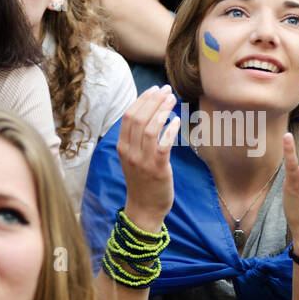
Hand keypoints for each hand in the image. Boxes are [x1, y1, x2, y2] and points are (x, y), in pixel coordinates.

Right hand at [118, 85, 179, 231]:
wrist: (144, 209)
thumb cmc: (141, 182)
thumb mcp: (132, 159)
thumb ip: (136, 140)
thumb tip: (149, 115)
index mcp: (122, 147)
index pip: (128, 117)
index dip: (142, 100)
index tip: (154, 90)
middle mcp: (130, 152)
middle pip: (139, 119)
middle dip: (153, 100)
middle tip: (166, 90)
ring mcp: (142, 161)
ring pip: (150, 128)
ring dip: (162, 111)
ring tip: (173, 99)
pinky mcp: (157, 169)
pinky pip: (163, 145)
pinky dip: (169, 130)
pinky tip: (176, 121)